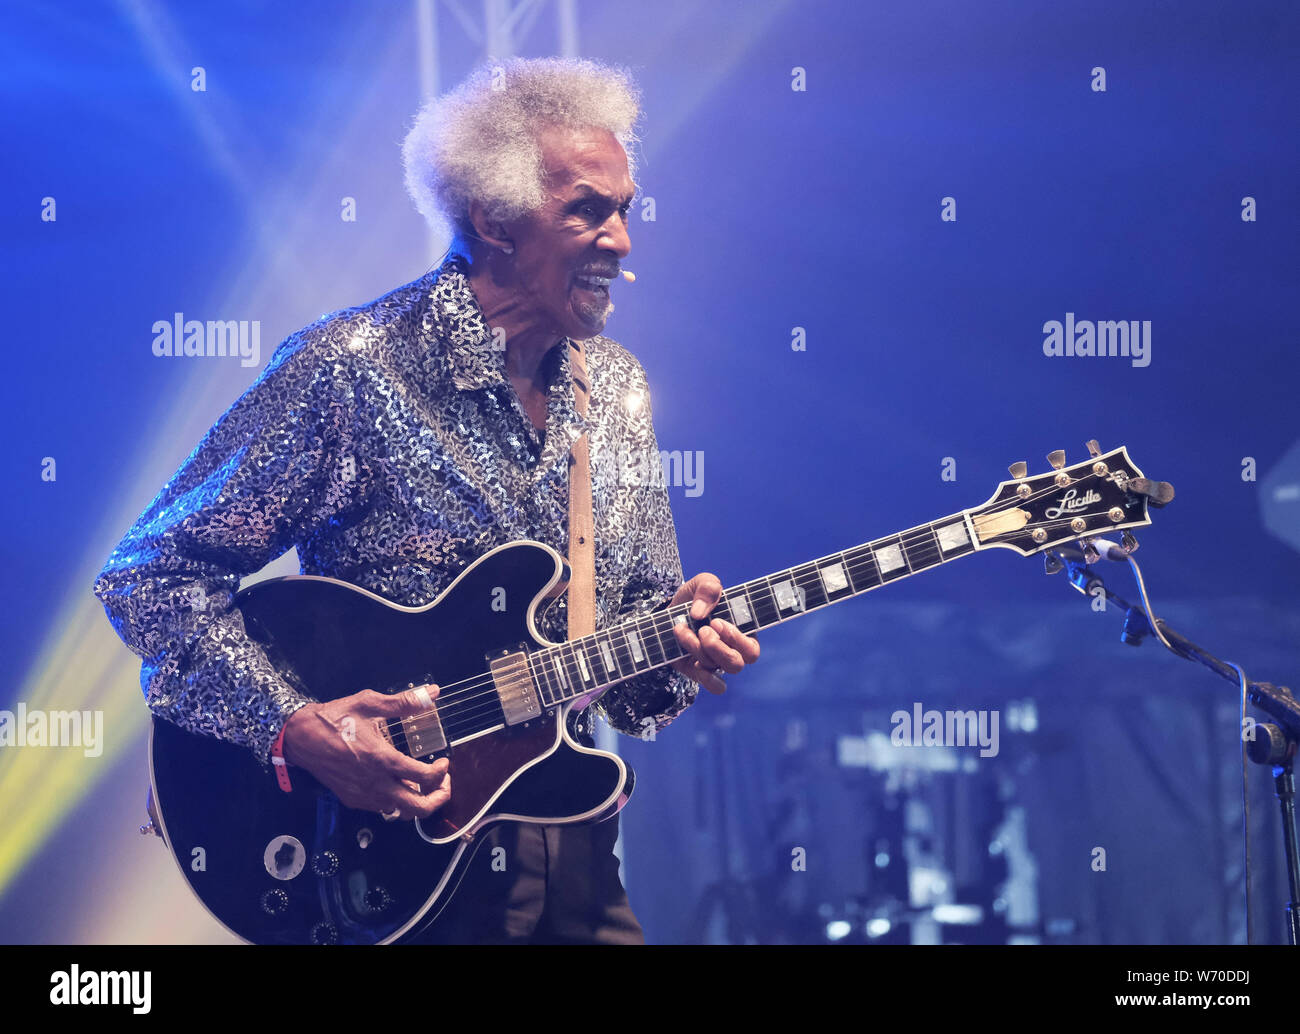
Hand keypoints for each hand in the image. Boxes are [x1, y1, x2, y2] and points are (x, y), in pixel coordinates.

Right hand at [280, 687, 450, 820]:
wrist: (299, 737)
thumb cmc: (334, 718)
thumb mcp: (369, 703)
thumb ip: (403, 702)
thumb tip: (432, 693)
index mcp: (382, 759)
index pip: (424, 777)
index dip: (441, 773)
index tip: (444, 762)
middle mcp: (375, 783)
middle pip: (418, 808)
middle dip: (438, 799)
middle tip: (442, 784)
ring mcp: (363, 794)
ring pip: (400, 812)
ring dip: (417, 802)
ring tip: (421, 784)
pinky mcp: (352, 799)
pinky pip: (382, 809)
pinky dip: (396, 802)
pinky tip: (397, 784)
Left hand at [668, 572, 759, 694]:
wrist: (668, 612)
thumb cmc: (694, 598)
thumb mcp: (701, 583)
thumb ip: (708, 587)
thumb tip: (700, 612)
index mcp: (741, 631)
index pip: (751, 648)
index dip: (736, 638)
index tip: (715, 621)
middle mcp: (732, 650)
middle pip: (738, 663)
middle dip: (718, 647)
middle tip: (703, 629)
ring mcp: (716, 662)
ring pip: (716, 667)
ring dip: (697, 648)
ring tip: (682, 629)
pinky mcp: (699, 671)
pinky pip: (714, 686)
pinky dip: (705, 678)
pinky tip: (692, 661)